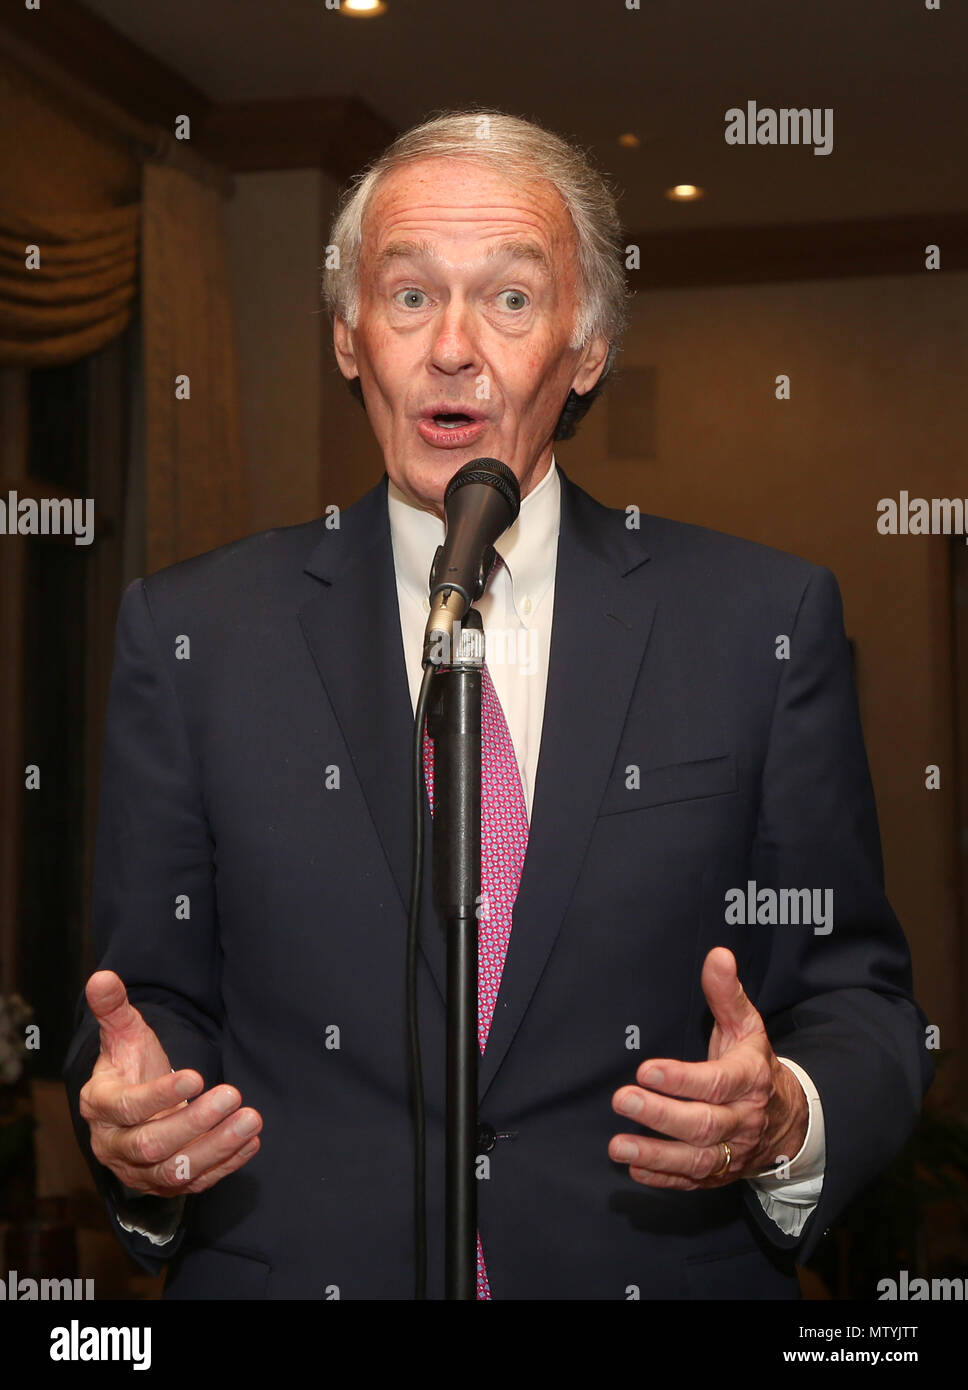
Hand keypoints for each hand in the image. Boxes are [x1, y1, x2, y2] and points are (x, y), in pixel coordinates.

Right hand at [79, 970, 261, 1197]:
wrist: (133, 1108)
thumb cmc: (130, 1067)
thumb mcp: (122, 1035)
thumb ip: (113, 1009)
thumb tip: (102, 976)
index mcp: (101, 1106)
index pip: (127, 1107)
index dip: (160, 1096)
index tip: (197, 1076)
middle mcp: (115, 1146)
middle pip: (152, 1144)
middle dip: (195, 1122)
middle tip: (232, 1094)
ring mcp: (140, 1171)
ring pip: (176, 1170)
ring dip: (217, 1146)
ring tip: (251, 1119)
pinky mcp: (166, 1185)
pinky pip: (196, 1182)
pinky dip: (226, 1164)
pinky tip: (251, 1142)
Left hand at [609, 947, 807, 1188]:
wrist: (788, 1119)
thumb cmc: (753, 1064)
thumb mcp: (746, 1026)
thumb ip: (727, 993)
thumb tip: (717, 954)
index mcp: (750, 1079)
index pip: (718, 1082)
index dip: (683, 1079)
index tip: (647, 1069)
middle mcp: (744, 1119)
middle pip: (704, 1124)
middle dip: (662, 1115)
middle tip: (622, 1100)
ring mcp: (734, 1151)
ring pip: (698, 1160)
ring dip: (656, 1155)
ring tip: (617, 1146)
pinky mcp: (722, 1175)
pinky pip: (693, 1182)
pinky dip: (664, 1179)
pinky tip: (634, 1170)